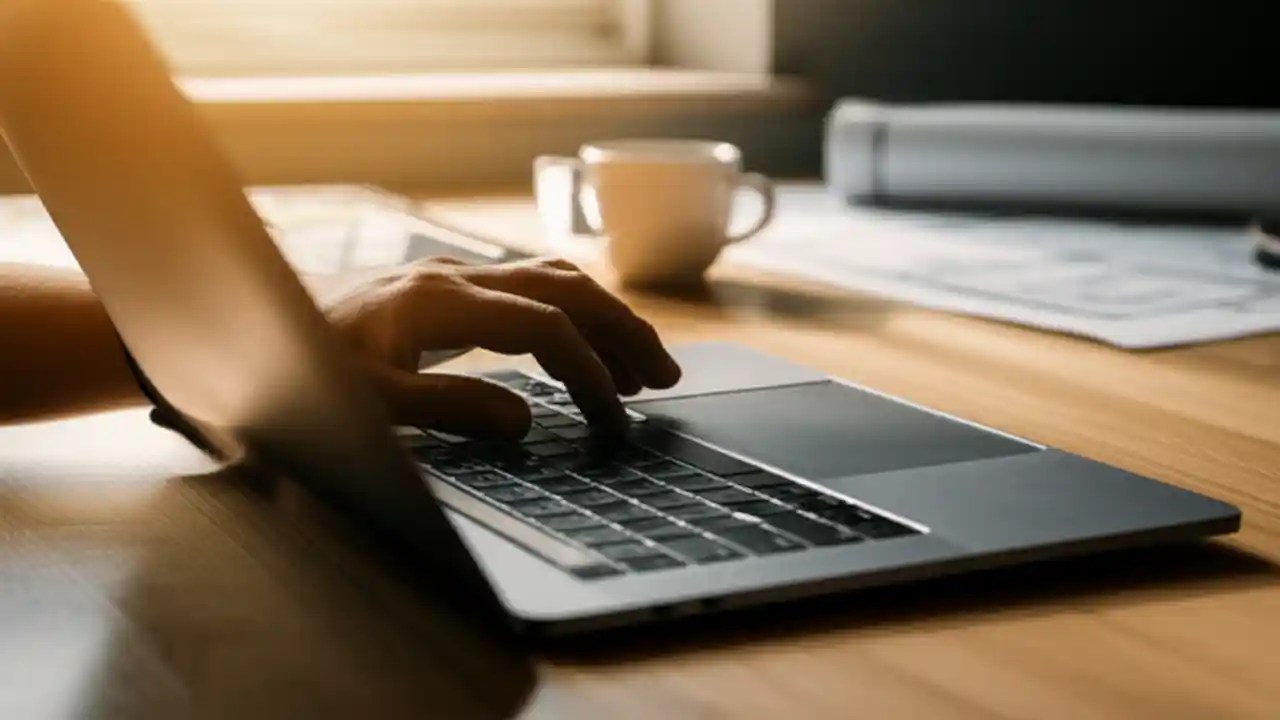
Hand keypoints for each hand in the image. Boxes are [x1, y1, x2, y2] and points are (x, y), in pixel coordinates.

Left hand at [308, 257, 681, 439]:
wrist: (249, 335)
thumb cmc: (301, 376)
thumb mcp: (367, 405)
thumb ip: (446, 410)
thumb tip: (524, 420)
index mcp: (438, 302)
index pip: (544, 328)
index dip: (589, 371)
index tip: (615, 416)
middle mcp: (453, 278)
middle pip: (563, 288)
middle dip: (621, 329)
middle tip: (665, 374)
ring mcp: (451, 278)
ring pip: (552, 280)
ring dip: (603, 316)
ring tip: (642, 363)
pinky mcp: (446, 291)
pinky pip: (528, 287)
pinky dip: (572, 312)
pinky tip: (583, 343)